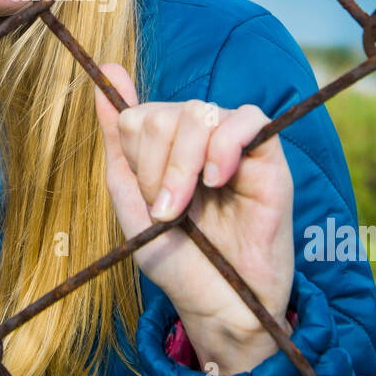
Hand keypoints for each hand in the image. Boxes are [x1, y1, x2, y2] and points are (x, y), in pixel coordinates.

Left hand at [94, 63, 294, 374]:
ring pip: (198, 112)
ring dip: (181, 167)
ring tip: (187, 209)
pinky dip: (223, 147)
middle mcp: (199, 137)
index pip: (137, 116)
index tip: (148, 200)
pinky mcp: (268, 155)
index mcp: (165, 145)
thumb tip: (107, 70)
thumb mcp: (133, 201)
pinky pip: (247, 118)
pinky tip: (217, 180)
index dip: (136, 159)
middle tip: (169, 213)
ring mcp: (234, 143)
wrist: (221, 305)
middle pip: (163, 113)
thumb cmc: (179, 260)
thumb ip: (118, 139)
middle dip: (156, 169)